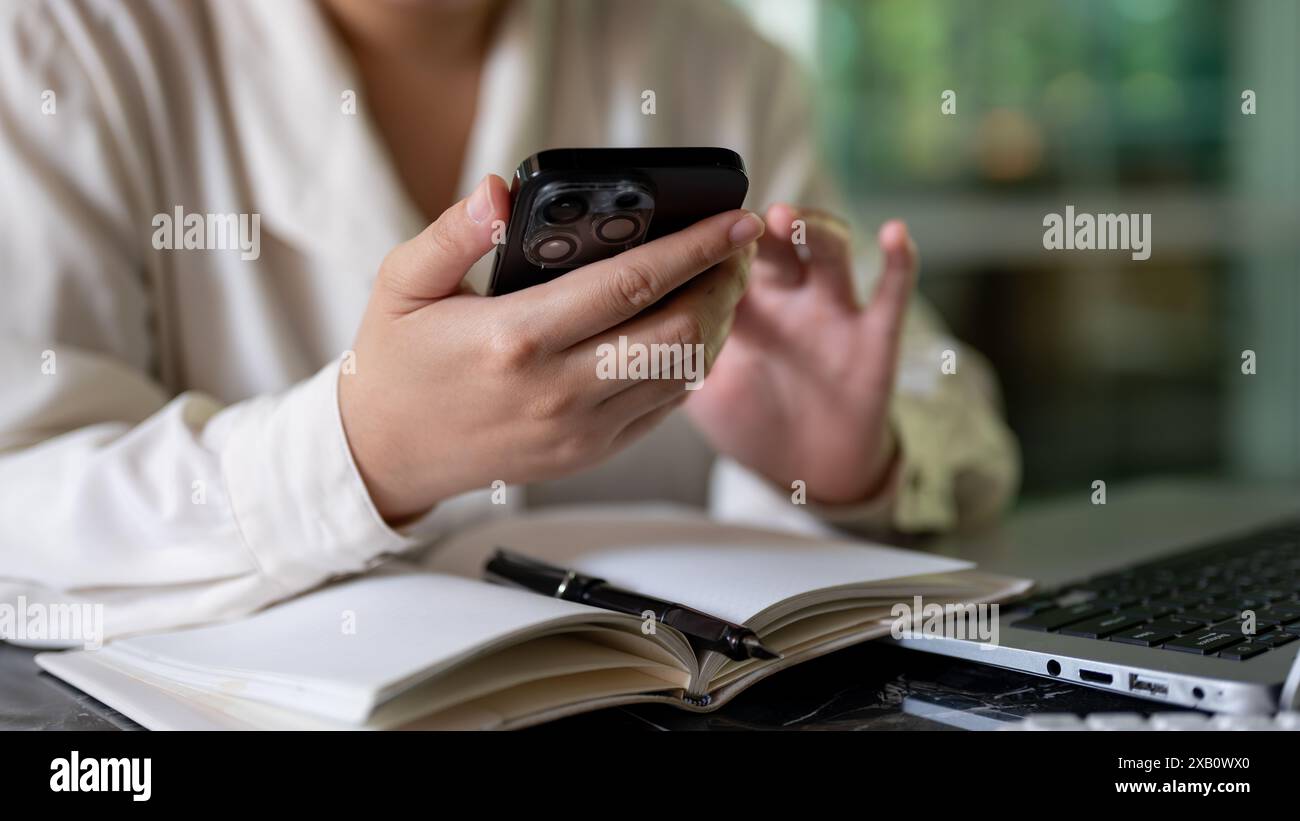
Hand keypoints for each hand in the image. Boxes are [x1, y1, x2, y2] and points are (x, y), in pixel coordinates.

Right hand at [339, 174, 764, 521]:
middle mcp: (557, 391)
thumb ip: (453, 233)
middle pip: (679, 334)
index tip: (737, 219)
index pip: (631, 285)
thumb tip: (497, 191)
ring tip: (723, 281)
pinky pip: (662, 408)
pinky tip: (690, 328)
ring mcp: (578, 430)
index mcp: (515, 339)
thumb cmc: (396, 360)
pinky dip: (689, 365)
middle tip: (738, 246)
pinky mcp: (588, 453)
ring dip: (717, 325)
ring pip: (682, 375)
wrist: (386, 453)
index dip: (696, 249)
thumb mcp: (402, 283)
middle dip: (724, 285)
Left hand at [685, 204, 915, 504]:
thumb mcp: (701, 391)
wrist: (810, 471)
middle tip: (734, 217)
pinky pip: (891, 293)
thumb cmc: (752, 421)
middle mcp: (787, 298)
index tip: (685, 225)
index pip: (726, 258)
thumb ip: (672, 357)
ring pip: (829, 253)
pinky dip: (900, 261)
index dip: (710, 242)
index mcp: (742, 306)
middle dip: (756, 224)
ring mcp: (832, 312)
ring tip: (788, 218)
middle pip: (774, 242)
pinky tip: (893, 233)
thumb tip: (621, 328)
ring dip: (811, 229)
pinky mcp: (874, 336)